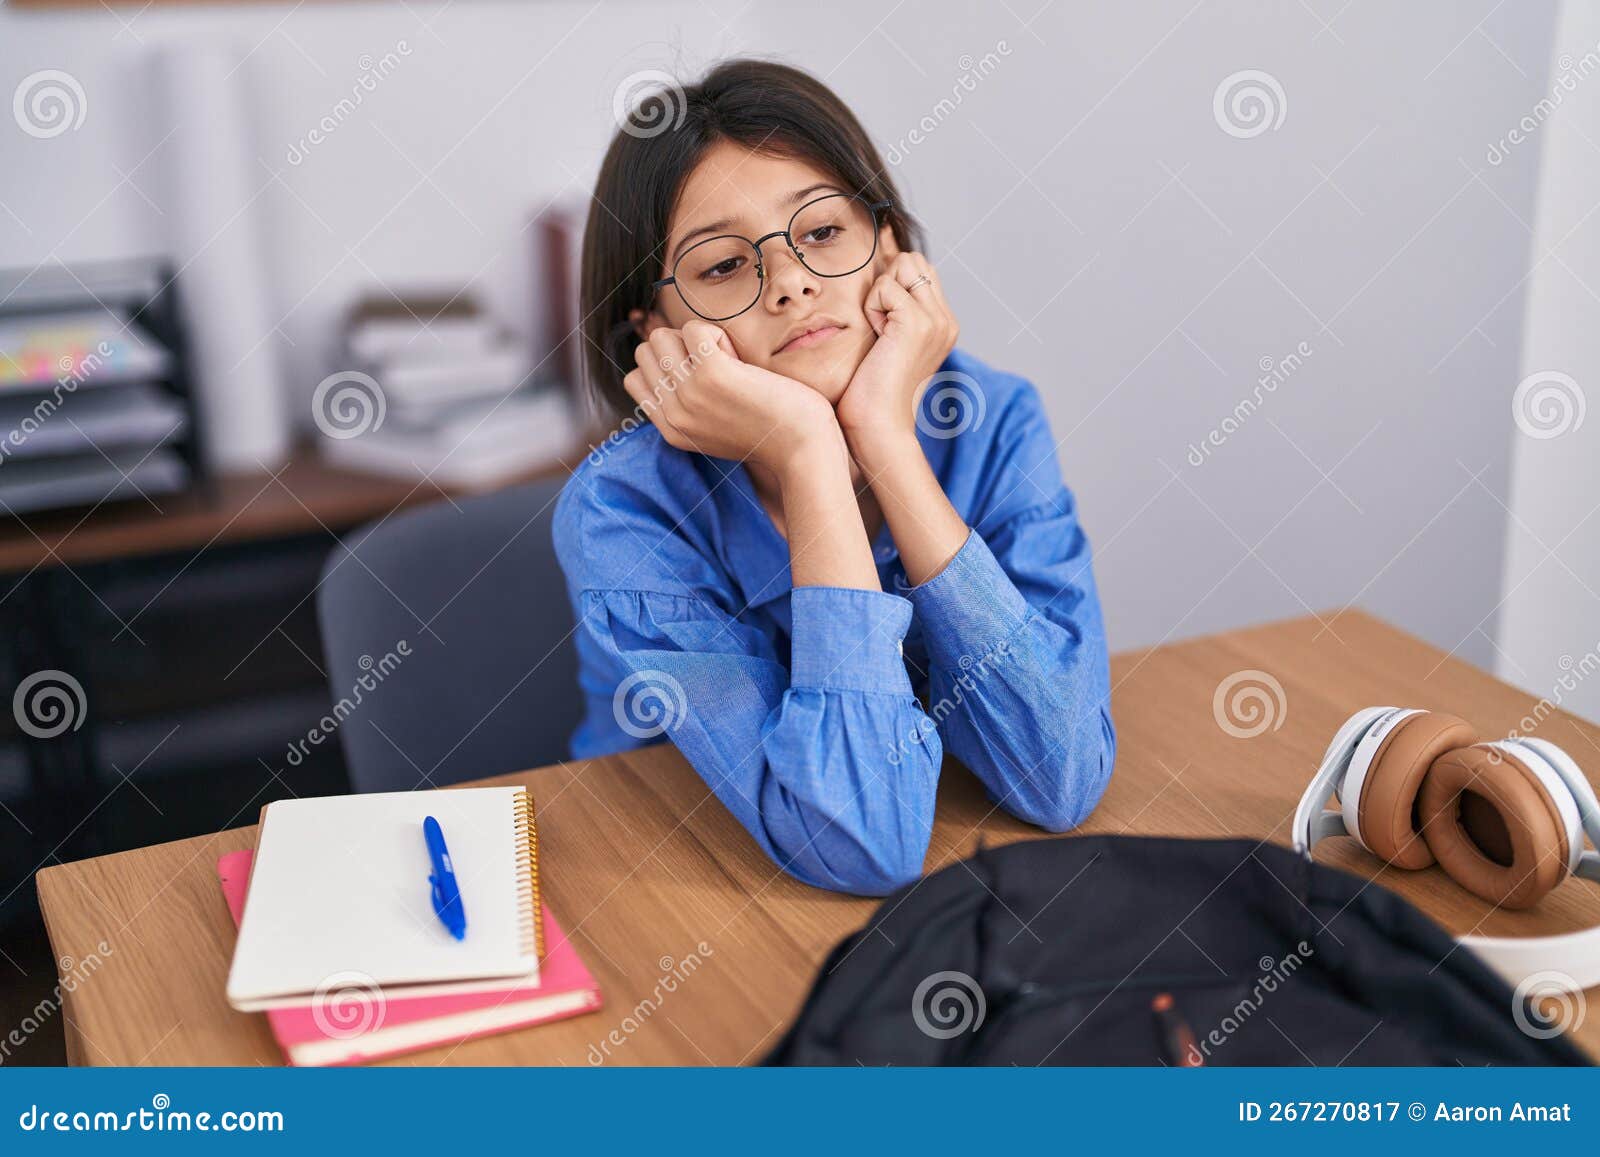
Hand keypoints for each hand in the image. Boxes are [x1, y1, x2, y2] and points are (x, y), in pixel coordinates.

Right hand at [624, 319, 840, 475]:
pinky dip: (717, 334)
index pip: (636, 379)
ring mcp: (689, 394)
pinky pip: (695, 329)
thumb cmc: (772, 433)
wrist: (803, 449)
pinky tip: (740, 358)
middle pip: (647, 351)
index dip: (665, 364)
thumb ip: (693, 406)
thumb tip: (680, 365)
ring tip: (729, 362)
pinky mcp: (713, 374)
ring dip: (696, 338)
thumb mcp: (717, 429)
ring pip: (663, 335)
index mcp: (671, 429)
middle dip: (679, 346)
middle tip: (718, 365)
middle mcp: (673, 414)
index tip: (699, 374)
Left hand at [835, 252, 958, 454]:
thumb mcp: (889, 345)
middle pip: (912, 260)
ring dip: (879, 294)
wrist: (879, 427)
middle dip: (887, 283)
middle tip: (880, 328)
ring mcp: (935, 320)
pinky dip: (871, 308)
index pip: (920, 269)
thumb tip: (883, 274)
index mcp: (943, 324)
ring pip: (901, 267)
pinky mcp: (917, 322)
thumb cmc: (872, 392)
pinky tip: (877, 339)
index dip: (892, 282)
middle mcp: (946, 319)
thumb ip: (895, 312)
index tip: (882, 323)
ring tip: (879, 333)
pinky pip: (884, 286)